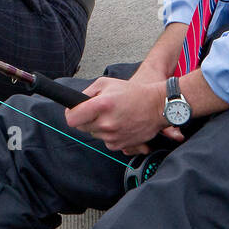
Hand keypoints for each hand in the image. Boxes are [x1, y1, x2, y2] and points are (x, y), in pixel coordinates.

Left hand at [65, 76, 185, 154]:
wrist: (157, 107)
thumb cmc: (133, 93)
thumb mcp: (107, 83)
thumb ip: (88, 93)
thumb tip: (75, 104)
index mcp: (102, 105)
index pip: (72, 118)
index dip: (71, 114)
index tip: (75, 112)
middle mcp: (106, 123)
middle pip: (82, 127)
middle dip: (87, 119)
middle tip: (100, 111)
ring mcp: (113, 136)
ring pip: (94, 134)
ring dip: (99, 127)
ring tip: (114, 116)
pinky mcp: (120, 145)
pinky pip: (106, 141)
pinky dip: (110, 135)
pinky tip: (120, 124)